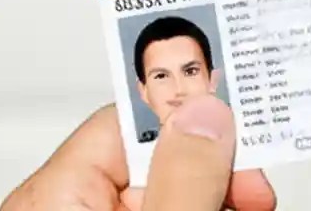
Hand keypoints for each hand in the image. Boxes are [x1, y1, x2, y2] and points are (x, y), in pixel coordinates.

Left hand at [0, 95, 275, 210]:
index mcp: (55, 197)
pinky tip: (230, 209)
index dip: (192, 117)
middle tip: (255, 188)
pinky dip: (199, 209)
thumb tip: (207, 116)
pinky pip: (163, 209)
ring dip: (216, 193)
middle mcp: (66, 210)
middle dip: (215, 167)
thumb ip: (184, 178)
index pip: (130, 121)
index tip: (241, 110)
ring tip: (250, 201)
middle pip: (158, 160)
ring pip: (169, 192)